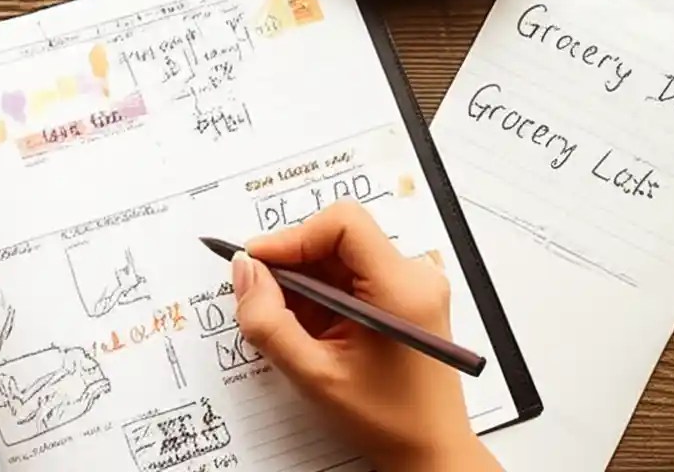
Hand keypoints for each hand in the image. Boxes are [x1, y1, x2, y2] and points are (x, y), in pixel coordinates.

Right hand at [232, 200, 501, 471]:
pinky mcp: (404, 295)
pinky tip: (314, 331)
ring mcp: (412, 284)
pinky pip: (350, 275)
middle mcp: (414, 276)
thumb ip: (269, 321)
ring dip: (305, 284)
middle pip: (337, 238)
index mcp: (401, 289)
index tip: (258, 262)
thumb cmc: (386, 419)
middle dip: (293, 264)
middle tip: (264, 300)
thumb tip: (244, 271)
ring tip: (295, 328)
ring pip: (339, 256)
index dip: (293, 237)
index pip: (343, 224)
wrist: (429, 450)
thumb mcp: (314, 374)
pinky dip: (321, 295)